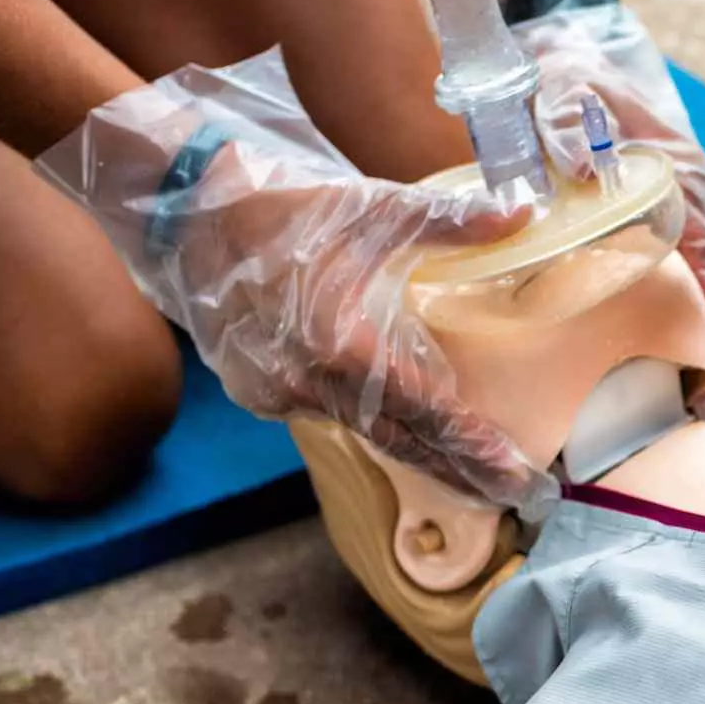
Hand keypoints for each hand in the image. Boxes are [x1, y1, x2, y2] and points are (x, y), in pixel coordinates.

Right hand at [37, 49, 547, 508]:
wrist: (182, 214)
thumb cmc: (285, 209)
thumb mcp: (375, 208)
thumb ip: (452, 222)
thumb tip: (521, 214)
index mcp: (340, 346)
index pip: (422, 409)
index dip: (470, 441)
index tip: (512, 468)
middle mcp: (307, 384)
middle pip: (399, 440)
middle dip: (458, 468)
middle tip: (514, 494)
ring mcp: (276, 395)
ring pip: (364, 432)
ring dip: (418, 453)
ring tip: (473, 477)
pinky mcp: (257, 394)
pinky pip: (327, 415)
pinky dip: (369, 424)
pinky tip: (407, 436)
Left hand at [516, 7, 704, 418]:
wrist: (567, 61)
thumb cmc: (575, 78)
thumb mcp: (570, 89)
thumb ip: (567, 122)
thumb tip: (574, 166)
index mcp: (685, 182)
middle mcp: (687, 208)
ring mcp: (669, 221)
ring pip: (691, 295)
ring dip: (694, 346)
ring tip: (688, 405)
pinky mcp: (645, 229)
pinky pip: (662, 284)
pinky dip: (668, 324)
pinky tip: (650, 364)